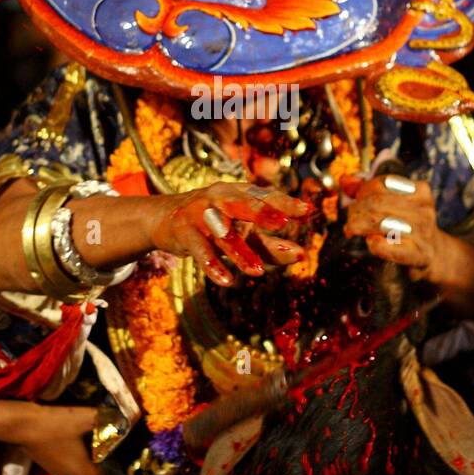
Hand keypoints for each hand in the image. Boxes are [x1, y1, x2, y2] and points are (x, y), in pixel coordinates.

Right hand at [0, 400, 100, 474]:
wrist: (23, 426)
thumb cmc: (56, 425)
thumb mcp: (85, 418)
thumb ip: (107, 419)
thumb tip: (122, 418)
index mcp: (83, 472)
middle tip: (108, 466)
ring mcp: (57, 473)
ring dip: (86, 473)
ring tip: (94, 458)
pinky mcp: (48, 466)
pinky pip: (67, 472)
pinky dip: (75, 467)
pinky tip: (77, 451)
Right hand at [145, 182, 314, 286]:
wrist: (165, 219)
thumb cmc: (214, 224)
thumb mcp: (243, 232)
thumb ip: (271, 246)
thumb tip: (302, 256)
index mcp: (239, 194)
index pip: (265, 195)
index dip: (285, 203)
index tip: (308, 211)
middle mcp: (220, 198)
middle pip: (242, 203)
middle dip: (261, 211)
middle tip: (282, 222)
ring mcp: (200, 213)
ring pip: (222, 232)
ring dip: (239, 251)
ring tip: (257, 271)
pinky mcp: (184, 231)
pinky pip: (199, 249)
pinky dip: (212, 265)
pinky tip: (226, 280)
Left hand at [343, 174, 445, 281]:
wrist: (433, 253)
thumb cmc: (407, 225)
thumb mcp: (393, 203)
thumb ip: (368, 191)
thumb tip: (345, 180)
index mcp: (419, 191)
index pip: (381, 184)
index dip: (361, 193)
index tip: (355, 203)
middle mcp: (424, 209)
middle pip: (377, 203)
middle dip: (356, 211)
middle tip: (349, 221)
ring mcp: (422, 232)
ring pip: (379, 222)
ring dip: (359, 226)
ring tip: (353, 231)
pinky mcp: (417, 254)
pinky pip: (387, 246)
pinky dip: (373, 243)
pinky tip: (371, 242)